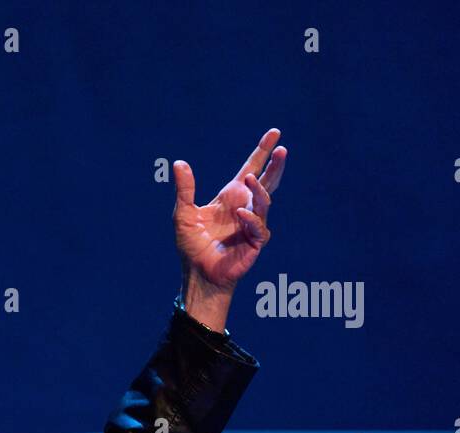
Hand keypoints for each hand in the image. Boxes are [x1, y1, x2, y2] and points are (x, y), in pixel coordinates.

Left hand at [174, 129, 286, 295]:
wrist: (197, 273)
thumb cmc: (192, 245)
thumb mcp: (183, 214)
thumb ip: (184, 189)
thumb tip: (178, 163)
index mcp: (232, 196)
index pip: (251, 168)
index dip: (262, 151)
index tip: (275, 133)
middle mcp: (246, 207)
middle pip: (267, 181)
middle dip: (275, 166)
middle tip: (281, 150)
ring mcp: (253, 224)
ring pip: (264, 201)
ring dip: (259, 189)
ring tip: (250, 179)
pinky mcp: (255, 242)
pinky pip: (258, 226)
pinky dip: (250, 218)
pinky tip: (242, 213)